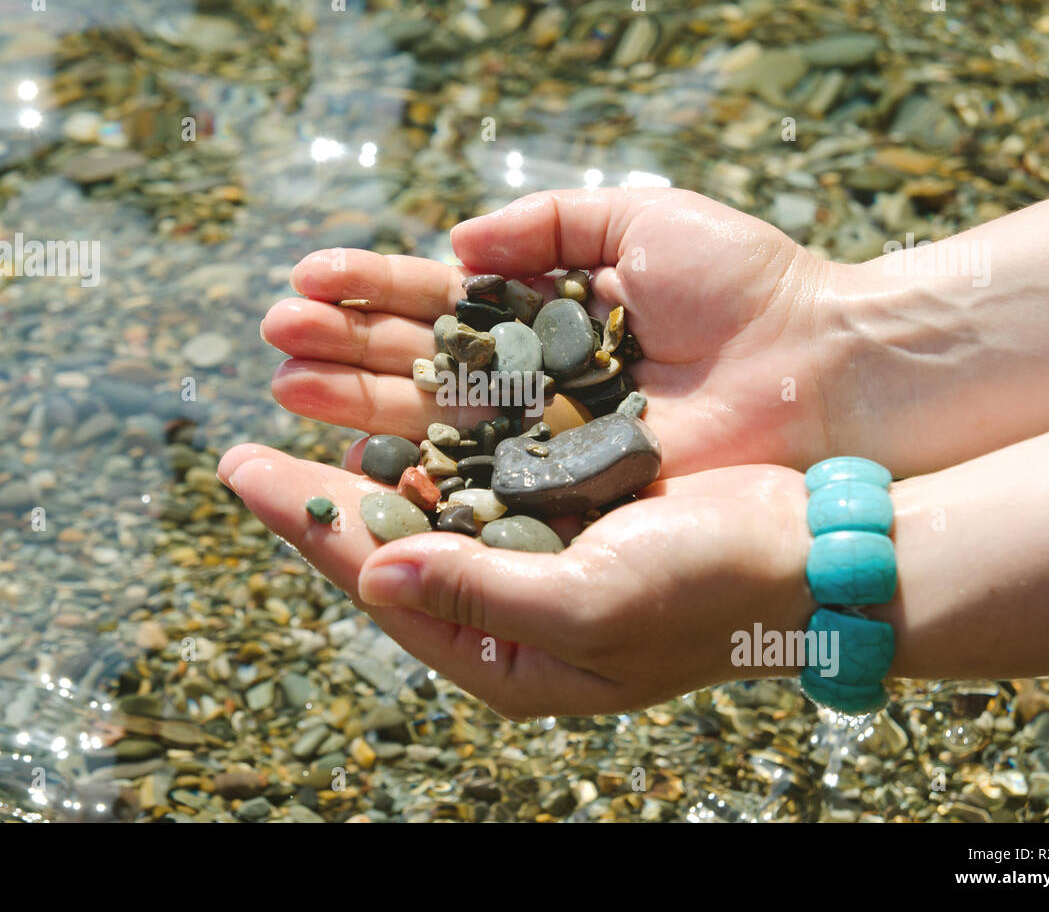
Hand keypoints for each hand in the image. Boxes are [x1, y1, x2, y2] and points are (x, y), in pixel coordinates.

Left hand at [217, 444, 811, 717]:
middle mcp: (506, 604)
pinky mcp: (565, 504)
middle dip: (318, 492)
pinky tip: (397, 398)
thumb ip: (475, 592)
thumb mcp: (587, 605)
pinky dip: (435, 431)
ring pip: (426, 496)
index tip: (242, 467)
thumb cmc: (706, 590)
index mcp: (501, 651)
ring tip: (307, 403)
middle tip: (245, 448)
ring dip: (366, 448)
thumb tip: (372, 567)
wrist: (806, 551)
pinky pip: (478, 466)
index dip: (308, 521)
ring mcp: (533, 552)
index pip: (378, 577)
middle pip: (386, 538)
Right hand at [263, 188, 842, 477]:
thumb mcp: (642, 221)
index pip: (442, 302)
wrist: (821, 370)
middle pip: (422, 364)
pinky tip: (349, 446)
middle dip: (346, 346)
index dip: (374, 291)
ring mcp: (548, 442)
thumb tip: (455, 243)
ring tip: (283, 378)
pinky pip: (476, 483)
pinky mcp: (566, 494)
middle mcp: (539, 381)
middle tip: (273, 334)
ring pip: (433, 423)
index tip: (306, 279)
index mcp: (553, 313)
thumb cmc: (745, 290)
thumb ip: (547, 223)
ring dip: (356, 399)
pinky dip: (414, 465)